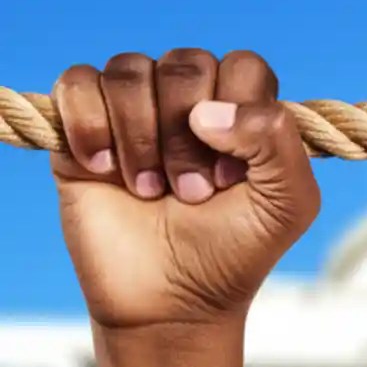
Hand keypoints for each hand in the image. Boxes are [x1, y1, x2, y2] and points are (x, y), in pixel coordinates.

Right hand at [52, 49, 319, 328]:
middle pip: (185, 63)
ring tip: (149, 190)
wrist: (173, 303)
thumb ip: (277, 139)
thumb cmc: (237, 250)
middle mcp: (191, 101)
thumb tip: (208, 111)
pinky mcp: (84, 130)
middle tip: (191, 192)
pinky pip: (76, 83)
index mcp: (244, 109)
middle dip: (186, 135)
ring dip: (140, 136)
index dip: (238, 112)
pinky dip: (90, 124)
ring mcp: (136, 112)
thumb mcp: (290, 201)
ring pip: (129, 70)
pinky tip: (105, 170)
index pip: (243, 65)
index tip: (230, 176)